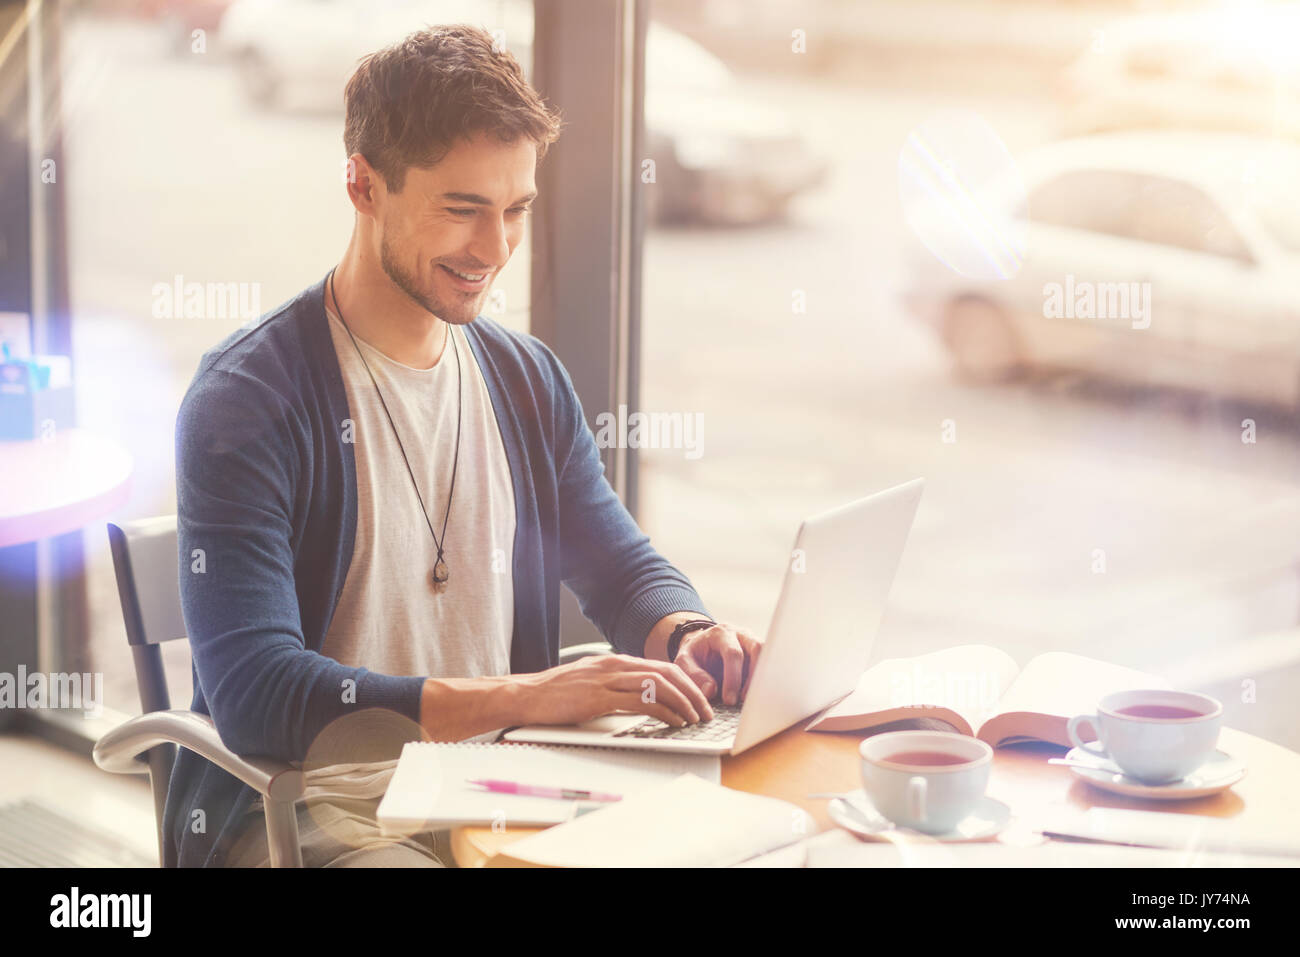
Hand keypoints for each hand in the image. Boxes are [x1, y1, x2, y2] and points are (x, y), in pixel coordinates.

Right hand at [514, 654, 714, 727]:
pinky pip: (641, 700)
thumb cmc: (555, 695)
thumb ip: (615, 688)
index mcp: (615, 662)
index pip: (661, 667)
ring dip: (683, 702)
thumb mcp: (591, 685)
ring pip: (658, 684)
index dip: (686, 683)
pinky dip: (664, 711)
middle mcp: (615, 666)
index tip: (699, 700)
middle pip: (666, 672)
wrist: (525, 695)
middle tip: (707, 711)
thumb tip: (641, 701)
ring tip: (695, 718)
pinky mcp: (599, 696)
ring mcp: (607, 679)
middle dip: (692, 692)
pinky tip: (674, 721)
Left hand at [672, 622, 762, 705]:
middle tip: (743, 700)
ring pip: (768, 655)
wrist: (702, 645)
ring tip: (749, 699)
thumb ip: (694, 675)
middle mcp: (741, 634)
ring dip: (761, 678)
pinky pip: (769, 664)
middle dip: (753, 677)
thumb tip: (711, 691)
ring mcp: (753, 642)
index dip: (733, 678)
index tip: (729, 700)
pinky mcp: (760, 654)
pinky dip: (764, 680)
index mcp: (721, 633)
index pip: (733, 653)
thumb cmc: (694, 655)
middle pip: (758, 648)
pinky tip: (756, 695)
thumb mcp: (684, 662)